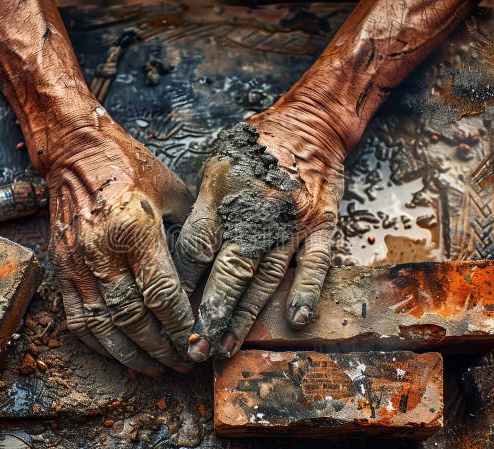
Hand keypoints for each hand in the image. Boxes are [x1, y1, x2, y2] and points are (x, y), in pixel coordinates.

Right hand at [48, 117, 194, 376]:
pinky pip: (77, 318)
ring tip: (155, 368)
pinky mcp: (61, 268)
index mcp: (134, 229)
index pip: (161, 293)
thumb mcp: (172, 189)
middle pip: (133, 317)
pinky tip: (118, 354)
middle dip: (162, 347)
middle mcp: (101, 251)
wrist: (76, 150)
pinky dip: (98, 343)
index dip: (181, 325)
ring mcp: (76, 263)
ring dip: (131, 354)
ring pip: (103, 326)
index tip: (199, 342)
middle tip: (184, 362)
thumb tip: (213, 268)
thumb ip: (191, 231)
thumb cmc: (130, 165)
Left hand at [174, 106, 344, 360]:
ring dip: (247, 314)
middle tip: (194, 348)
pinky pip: (316, 262)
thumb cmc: (253, 147)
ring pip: (266, 275)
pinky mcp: (322, 224)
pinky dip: (307, 291)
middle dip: (210, 312)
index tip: (171, 313)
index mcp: (224, 193)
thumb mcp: (215, 165)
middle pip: (229, 269)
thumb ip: (200, 209)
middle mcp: (257, 209)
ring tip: (227, 346)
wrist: (309, 124)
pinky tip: (296, 319)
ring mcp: (292, 219)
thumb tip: (180, 257)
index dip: (184, 283)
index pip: (198, 247)